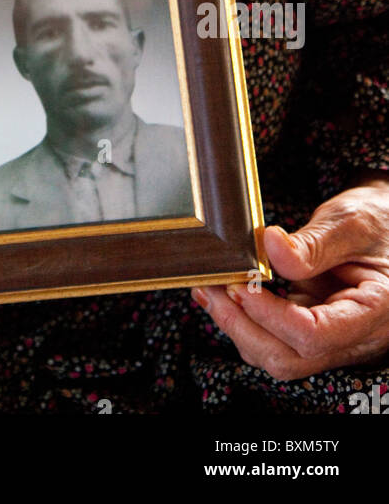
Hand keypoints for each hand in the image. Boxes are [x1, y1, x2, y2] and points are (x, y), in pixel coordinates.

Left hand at [191, 177, 388, 379]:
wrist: (387, 226)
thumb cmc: (379, 222)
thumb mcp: (350, 223)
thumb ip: (313, 243)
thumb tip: (270, 246)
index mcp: (374, 313)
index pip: (316, 335)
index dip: (270, 315)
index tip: (240, 284)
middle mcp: (354, 337)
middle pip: (291, 358)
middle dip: (244, 327)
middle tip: (212, 287)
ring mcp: (333, 338)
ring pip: (280, 356)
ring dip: (238, 327)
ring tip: (210, 289)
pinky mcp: (314, 329)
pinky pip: (276, 339)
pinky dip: (246, 321)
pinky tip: (224, 293)